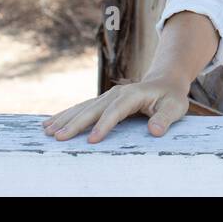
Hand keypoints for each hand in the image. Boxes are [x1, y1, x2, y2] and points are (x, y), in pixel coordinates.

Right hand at [41, 74, 191, 142]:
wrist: (165, 82)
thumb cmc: (171, 97)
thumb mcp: (175, 107)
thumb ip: (165, 118)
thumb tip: (155, 130)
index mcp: (133, 94)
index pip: (116, 111)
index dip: (104, 125)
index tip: (92, 140)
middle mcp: (117, 93)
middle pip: (93, 108)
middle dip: (75, 123)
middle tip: (58, 138)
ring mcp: (108, 95)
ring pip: (83, 107)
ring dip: (65, 118)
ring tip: (47, 130)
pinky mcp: (103, 101)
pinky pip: (82, 108)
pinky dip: (66, 115)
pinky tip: (50, 123)